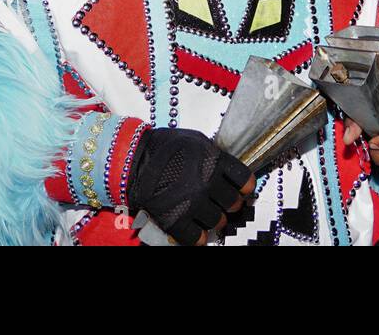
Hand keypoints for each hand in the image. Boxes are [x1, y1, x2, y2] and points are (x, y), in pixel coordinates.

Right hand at [126, 128, 254, 245]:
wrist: (133, 160)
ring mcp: (191, 203)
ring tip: (209, 215)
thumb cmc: (165, 147)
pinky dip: (199, 238)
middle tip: (225, 203)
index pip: (244, 179)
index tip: (242, 190)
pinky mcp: (175, 219)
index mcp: (213, 161)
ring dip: (216, 220)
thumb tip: (230, 172)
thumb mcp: (196, 141)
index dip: (245, 187)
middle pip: (233, 203)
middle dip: (231, 204)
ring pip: (218, 221)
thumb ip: (215, 156)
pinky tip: (199, 233)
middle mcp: (206, 182)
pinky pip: (197, 238)